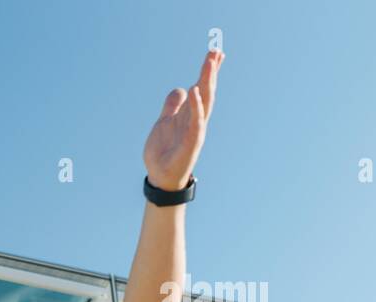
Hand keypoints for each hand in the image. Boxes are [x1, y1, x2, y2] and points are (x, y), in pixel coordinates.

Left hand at [143, 49, 223, 191]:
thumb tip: (181, 89)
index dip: (208, 71)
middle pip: (206, 91)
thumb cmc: (164, 152)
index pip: (202, 88)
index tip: (215, 52)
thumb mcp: (164, 122)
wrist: (160, 176)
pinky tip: (195, 91)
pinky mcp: (190, 142)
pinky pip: (195, 121)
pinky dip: (196, 106)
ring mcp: (195, 130)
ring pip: (205, 102)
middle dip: (211, 71)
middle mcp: (195, 120)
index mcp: (189, 114)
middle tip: (216, 51)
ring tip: (210, 63)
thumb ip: (172, 106)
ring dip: (207, 82)